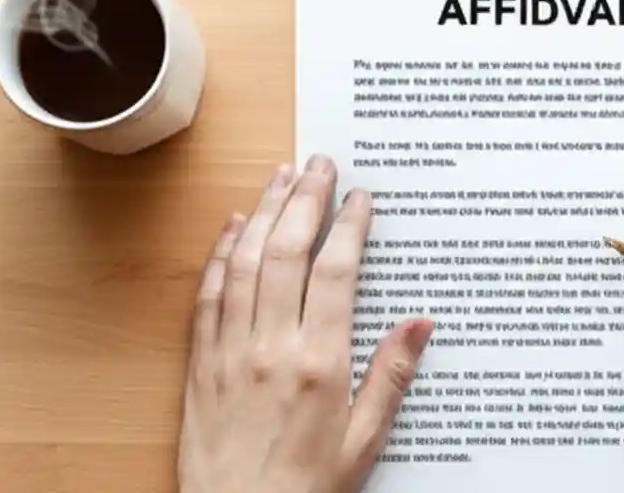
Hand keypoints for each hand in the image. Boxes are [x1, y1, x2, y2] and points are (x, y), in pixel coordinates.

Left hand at [178, 156, 432, 492]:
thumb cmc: (305, 489)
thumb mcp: (364, 441)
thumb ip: (391, 376)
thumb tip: (421, 322)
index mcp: (319, 363)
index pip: (335, 272)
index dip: (348, 226)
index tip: (359, 197)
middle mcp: (271, 346)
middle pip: (288, 252)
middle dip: (305, 199)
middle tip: (320, 163)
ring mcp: (230, 351)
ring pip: (246, 262)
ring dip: (264, 213)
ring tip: (281, 176)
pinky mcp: (201, 364)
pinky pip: (209, 295)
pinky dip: (221, 254)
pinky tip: (234, 227)